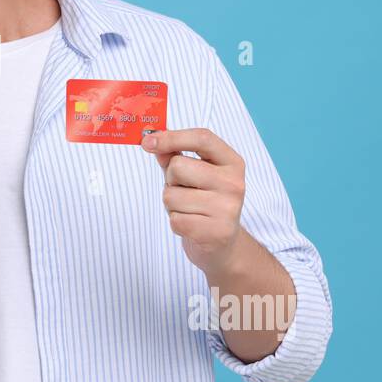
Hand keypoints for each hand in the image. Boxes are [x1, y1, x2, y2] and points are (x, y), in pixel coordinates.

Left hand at [142, 128, 245, 275]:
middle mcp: (234, 183)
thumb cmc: (204, 203)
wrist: (223, 244)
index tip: (147, 142)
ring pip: (171, 195)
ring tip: (189, 210)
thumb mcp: (192, 175)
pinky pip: (175, 220)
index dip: (171, 137)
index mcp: (232, 162)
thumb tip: (151, 138)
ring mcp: (228, 208)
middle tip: (184, 191)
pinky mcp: (217, 232)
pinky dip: (176, 223)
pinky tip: (191, 225)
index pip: (202, 138)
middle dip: (170, 180)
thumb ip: (173, 155)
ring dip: (172, 205)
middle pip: (179, 166)